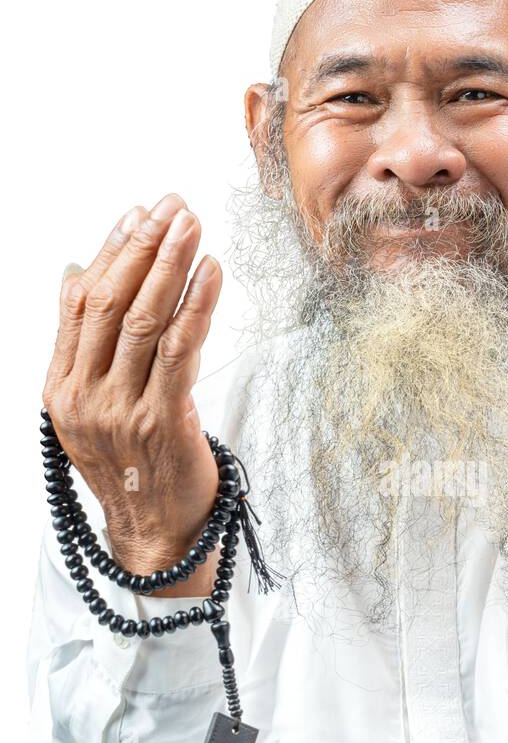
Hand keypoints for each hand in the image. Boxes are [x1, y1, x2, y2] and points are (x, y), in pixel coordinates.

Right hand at [42, 194, 223, 597]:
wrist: (154, 535)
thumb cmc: (130, 468)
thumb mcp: (90, 409)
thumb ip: (82, 347)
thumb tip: (73, 272)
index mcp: (60, 388)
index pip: (79, 302)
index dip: (108, 251)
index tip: (135, 213)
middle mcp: (84, 396)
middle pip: (110, 302)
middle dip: (142, 247)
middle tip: (171, 206)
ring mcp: (122, 409)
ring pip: (144, 320)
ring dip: (171, 265)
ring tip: (193, 225)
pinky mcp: (164, 421)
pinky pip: (181, 351)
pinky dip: (197, 306)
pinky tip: (212, 273)